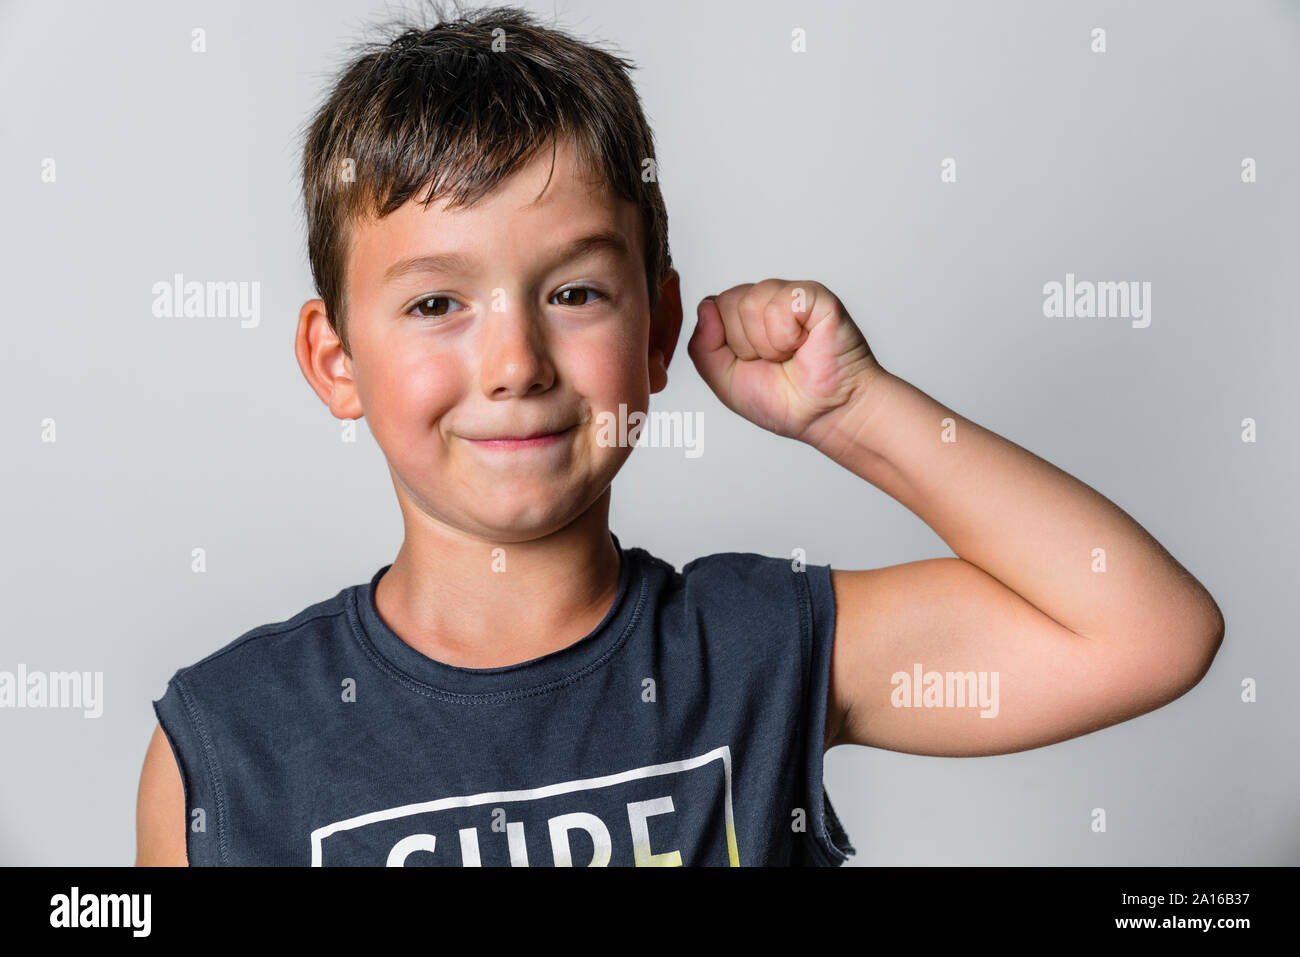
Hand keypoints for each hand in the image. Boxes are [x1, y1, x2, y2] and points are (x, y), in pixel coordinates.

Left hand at [687, 279, 883, 444]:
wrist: (823, 414)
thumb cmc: (784, 399)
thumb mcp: (724, 380)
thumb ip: (703, 347)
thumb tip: (705, 307)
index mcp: (741, 316)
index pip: (711, 307)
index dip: (726, 343)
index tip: (749, 362)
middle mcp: (764, 300)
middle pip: (727, 303)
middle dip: (745, 345)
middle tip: (774, 361)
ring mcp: (788, 294)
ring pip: (750, 303)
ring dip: (768, 344)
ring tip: (789, 354)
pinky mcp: (812, 295)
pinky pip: (780, 305)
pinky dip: (787, 336)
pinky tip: (802, 344)